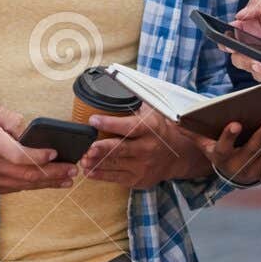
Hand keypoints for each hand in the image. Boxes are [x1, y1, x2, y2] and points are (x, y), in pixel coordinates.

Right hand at [0, 103, 76, 196]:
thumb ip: (12, 119)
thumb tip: (32, 133)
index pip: (20, 156)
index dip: (40, 157)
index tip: (57, 153)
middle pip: (26, 174)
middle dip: (53, 173)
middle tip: (73, 170)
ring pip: (22, 185)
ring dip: (47, 183)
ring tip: (66, 179)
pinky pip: (12, 189)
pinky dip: (30, 185)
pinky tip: (45, 182)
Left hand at [78, 106, 210, 188]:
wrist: (178, 155)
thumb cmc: (159, 130)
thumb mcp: (153, 112)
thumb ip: (135, 103)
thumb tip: (115, 83)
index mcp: (150, 128)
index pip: (129, 126)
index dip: (110, 124)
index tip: (93, 120)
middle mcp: (147, 148)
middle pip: (121, 149)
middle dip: (103, 148)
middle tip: (87, 147)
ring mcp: (143, 166)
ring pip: (116, 165)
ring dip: (97, 162)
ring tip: (82, 159)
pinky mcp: (138, 179)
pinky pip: (116, 178)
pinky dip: (101, 175)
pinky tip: (89, 171)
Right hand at [199, 120, 260, 184]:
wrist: (231, 172)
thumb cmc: (219, 150)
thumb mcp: (205, 144)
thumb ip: (193, 133)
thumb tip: (177, 120)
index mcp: (219, 156)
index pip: (222, 146)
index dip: (228, 136)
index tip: (236, 123)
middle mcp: (236, 165)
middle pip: (250, 151)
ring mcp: (252, 170)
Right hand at [226, 0, 260, 83]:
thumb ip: (258, 5)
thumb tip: (238, 16)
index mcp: (256, 26)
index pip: (233, 35)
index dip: (226, 41)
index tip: (228, 45)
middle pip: (239, 57)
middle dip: (243, 61)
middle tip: (255, 60)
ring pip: (253, 71)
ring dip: (259, 71)